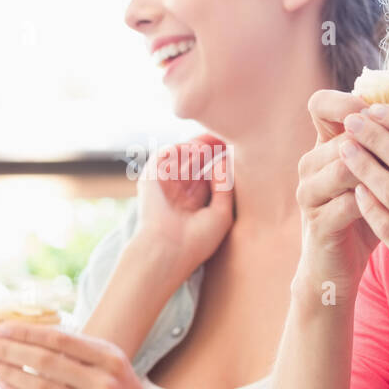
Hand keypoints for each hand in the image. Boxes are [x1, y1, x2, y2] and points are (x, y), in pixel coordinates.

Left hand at [0, 322, 172, 388]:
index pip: (60, 339)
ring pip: (40, 386)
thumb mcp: (116, 369)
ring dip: (9, 372)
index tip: (1, 327)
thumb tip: (38, 337)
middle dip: (10, 350)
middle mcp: (103, 381)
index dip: (27, 332)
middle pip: (45, 361)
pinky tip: (4, 384)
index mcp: (111, 357)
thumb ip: (83, 354)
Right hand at [132, 132, 233, 280]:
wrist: (167, 251)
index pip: (209, 172)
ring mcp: (165, 183)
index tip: (237, 148)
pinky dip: (181, 149)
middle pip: (197, 160)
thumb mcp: (222, 214)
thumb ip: (225, 187)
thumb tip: (223, 159)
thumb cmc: (196, 241)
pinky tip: (197, 152)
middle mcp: (179, 190)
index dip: (222, 159)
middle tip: (227, 138)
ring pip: (183, 154)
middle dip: (212, 147)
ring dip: (198, 146)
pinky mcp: (151, 177)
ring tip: (213, 146)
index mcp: (195, 201)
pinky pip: (166, 154)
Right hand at [295, 89, 378, 289]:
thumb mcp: (380, 177)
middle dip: (385, 137)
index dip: (351, 100)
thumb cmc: (367, 216)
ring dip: (384, 168)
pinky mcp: (318, 223)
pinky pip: (349, 204)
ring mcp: (310, 193)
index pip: (321, 104)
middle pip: (344, 135)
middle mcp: (310, 164)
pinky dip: (381, 202)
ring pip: (345, 166)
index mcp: (323, 146)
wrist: (338, 267)